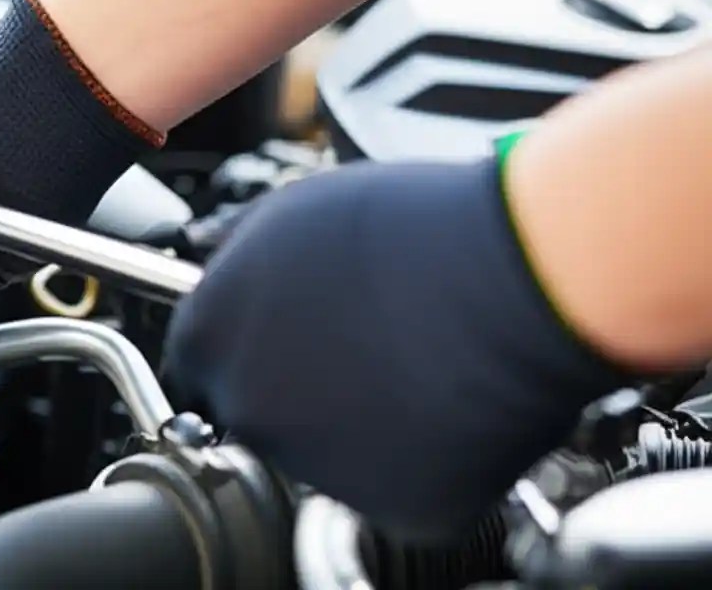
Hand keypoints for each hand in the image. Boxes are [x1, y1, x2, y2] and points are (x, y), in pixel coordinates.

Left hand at [163, 158, 627, 540]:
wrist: (521, 273)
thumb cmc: (417, 228)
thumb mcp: (296, 211)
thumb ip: (235, 248)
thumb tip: (209, 255)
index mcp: (211, 337)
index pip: (195, 366)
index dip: (244, 353)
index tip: (280, 346)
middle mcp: (247, 409)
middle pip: (256, 414)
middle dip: (299, 388)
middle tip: (363, 347)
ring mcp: (313, 466)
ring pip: (324, 456)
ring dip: (359, 423)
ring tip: (415, 361)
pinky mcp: (390, 506)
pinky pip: (396, 489)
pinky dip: (423, 459)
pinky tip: (448, 403)